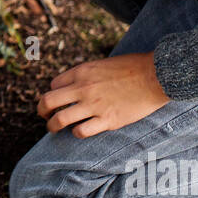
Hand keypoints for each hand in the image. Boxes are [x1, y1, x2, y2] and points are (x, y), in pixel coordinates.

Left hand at [37, 53, 170, 137]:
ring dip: (52, 126)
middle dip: (42, 111)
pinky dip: (77, 133)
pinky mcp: (107, 120)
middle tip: (44, 116)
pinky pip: (81, 132)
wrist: (156, 75)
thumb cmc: (133, 67)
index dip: (54, 93)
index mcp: (82, 72)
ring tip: (54, 129)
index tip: (60, 100)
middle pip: (48, 102)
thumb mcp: (103, 64)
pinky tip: (81, 131)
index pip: (54, 85)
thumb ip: (88, 75)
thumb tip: (77, 85)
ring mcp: (94, 105)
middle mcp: (83, 88)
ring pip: (59, 120)